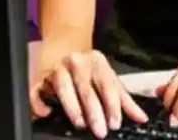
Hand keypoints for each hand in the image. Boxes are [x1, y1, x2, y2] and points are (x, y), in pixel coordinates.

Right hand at [28, 42, 147, 138]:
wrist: (65, 48)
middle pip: (86, 88)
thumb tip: (141, 117)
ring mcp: (57, 69)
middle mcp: (77, 63)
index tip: (115, 122)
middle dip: (94, 111)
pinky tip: (46, 113)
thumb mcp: (109, 81)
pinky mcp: (40, 79)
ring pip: (62, 86)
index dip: (112, 104)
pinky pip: (36, 90)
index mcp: (97, 62)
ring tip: (80, 123)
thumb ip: (125, 100)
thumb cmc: (91, 70)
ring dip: (72, 106)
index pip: (107, 83)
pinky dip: (39, 102)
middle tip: (100, 130)